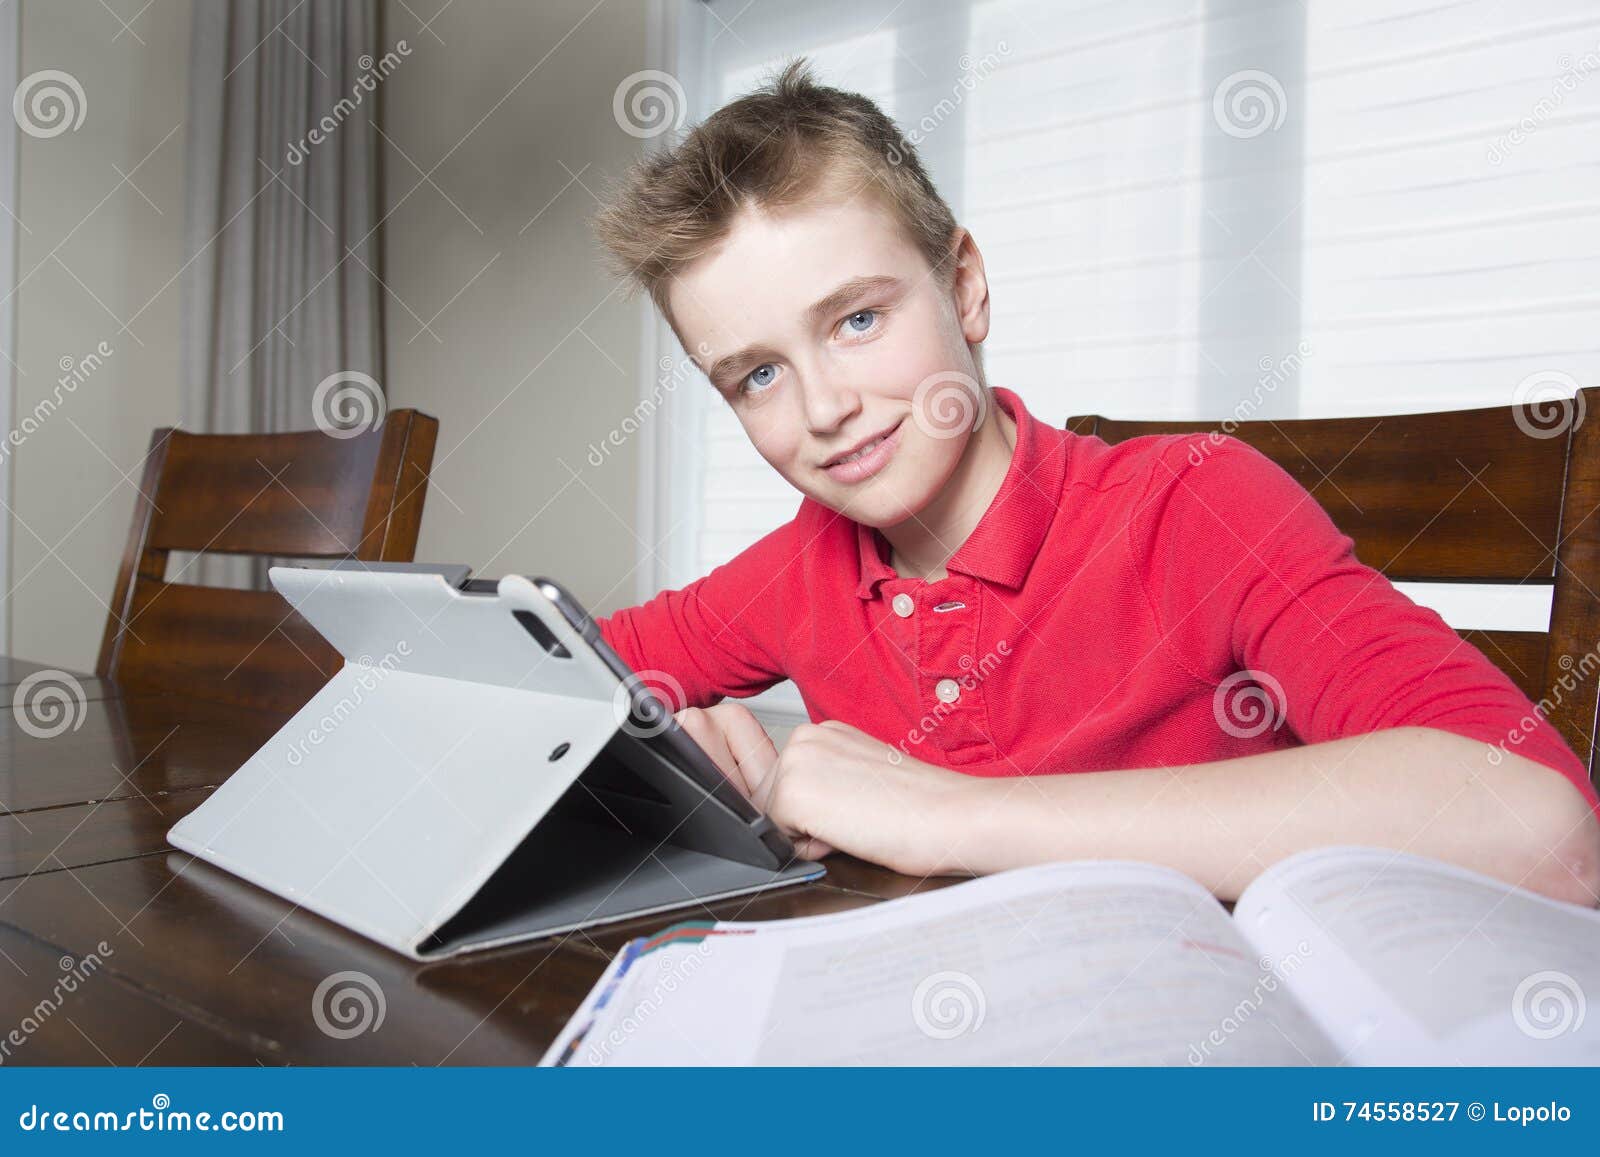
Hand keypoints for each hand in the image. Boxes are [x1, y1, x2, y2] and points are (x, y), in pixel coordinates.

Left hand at [676, 705, 975, 875]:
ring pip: (778, 823)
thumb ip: (828, 783)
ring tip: (858, 822)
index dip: (825, 812)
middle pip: (778, 804)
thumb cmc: (922, 805)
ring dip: (812, 835)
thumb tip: (802, 811)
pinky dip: (814, 850)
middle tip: (862, 816)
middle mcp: (804, 738)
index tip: (862, 805)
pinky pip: (782, 842)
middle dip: (811, 823)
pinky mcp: (791, 794)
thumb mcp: (863, 779)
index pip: (793, 789)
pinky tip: (850, 832)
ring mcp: (794, 762)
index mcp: (823, 733)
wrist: (950, 814)